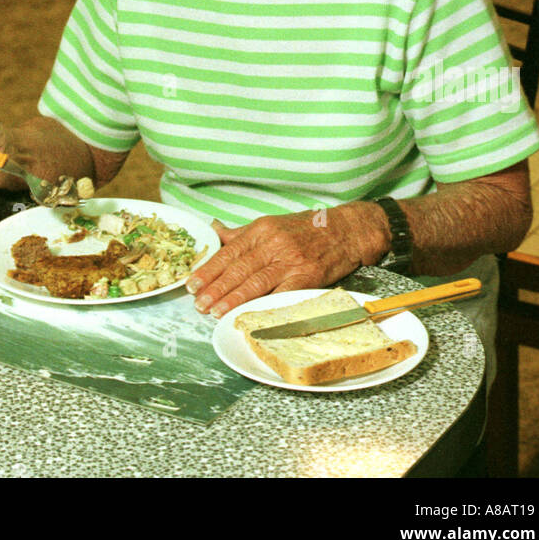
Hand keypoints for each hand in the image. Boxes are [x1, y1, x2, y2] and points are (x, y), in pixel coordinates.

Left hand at [186, 206, 375, 318]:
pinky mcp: (306, 277)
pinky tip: (249, 315)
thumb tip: (214, 233)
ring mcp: (290, 261)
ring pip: (256, 282)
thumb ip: (242, 234)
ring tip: (214, 311)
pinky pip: (281, 295)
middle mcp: (274, 244)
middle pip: (238, 269)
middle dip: (215, 288)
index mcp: (262, 230)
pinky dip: (264, 306)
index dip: (209, 270)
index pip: (229, 252)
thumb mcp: (272, 224)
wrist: (346, 229)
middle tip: (198, 303)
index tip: (192, 284)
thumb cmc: (308, 228)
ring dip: (233, 299)